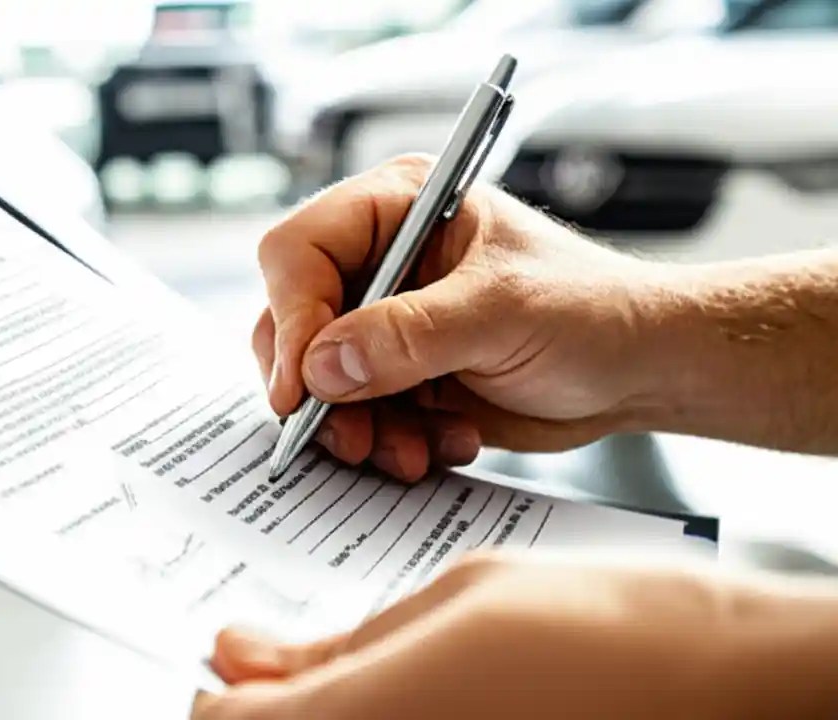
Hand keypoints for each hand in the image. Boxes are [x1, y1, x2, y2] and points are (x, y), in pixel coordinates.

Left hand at [193, 553, 837, 719]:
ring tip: (356, 660)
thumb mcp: (445, 603)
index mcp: (360, 717)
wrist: (708, 682)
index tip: (231, 660)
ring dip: (319, 708)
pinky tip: (407, 684)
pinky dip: (374, 714)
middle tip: (283, 655)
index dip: (218, 694)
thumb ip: (333, 646)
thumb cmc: (593, 628)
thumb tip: (243, 653)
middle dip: (268, 703)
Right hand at [254, 155, 666, 480]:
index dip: (292, 317)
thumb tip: (322, 366)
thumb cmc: (592, 310)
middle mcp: (379, 260)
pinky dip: (389, 440)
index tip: (303, 384)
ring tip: (408, 449)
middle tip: (348, 432)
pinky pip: (355, 416)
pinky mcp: (396, 374)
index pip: (300, 251)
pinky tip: (444, 440)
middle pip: (291, 320)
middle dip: (318, 387)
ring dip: (356, 426)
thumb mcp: (501, 313)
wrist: (638, 371)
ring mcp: (384, 321)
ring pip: (316, 380)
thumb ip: (408, 336)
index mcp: (398, 207)